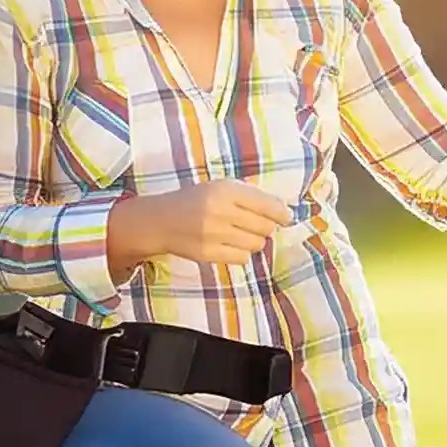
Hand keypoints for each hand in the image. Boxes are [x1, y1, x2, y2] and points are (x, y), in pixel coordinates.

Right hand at [108, 180, 292, 272]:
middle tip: (254, 224)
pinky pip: (242, 258)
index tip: (286, 217)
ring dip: (254, 241)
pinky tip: (230, 244)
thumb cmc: (195, 201)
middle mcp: (220, 211)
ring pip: (256, 244)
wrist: (159, 221)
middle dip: (265, 227)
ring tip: (239, 234)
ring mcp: (213, 234)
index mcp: (225, 190)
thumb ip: (249, 196)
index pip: (266, 204)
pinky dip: (241, 253)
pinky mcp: (208, 254)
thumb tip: (283, 210)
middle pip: (265, 227)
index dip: (281, 213)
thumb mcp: (219, 188)